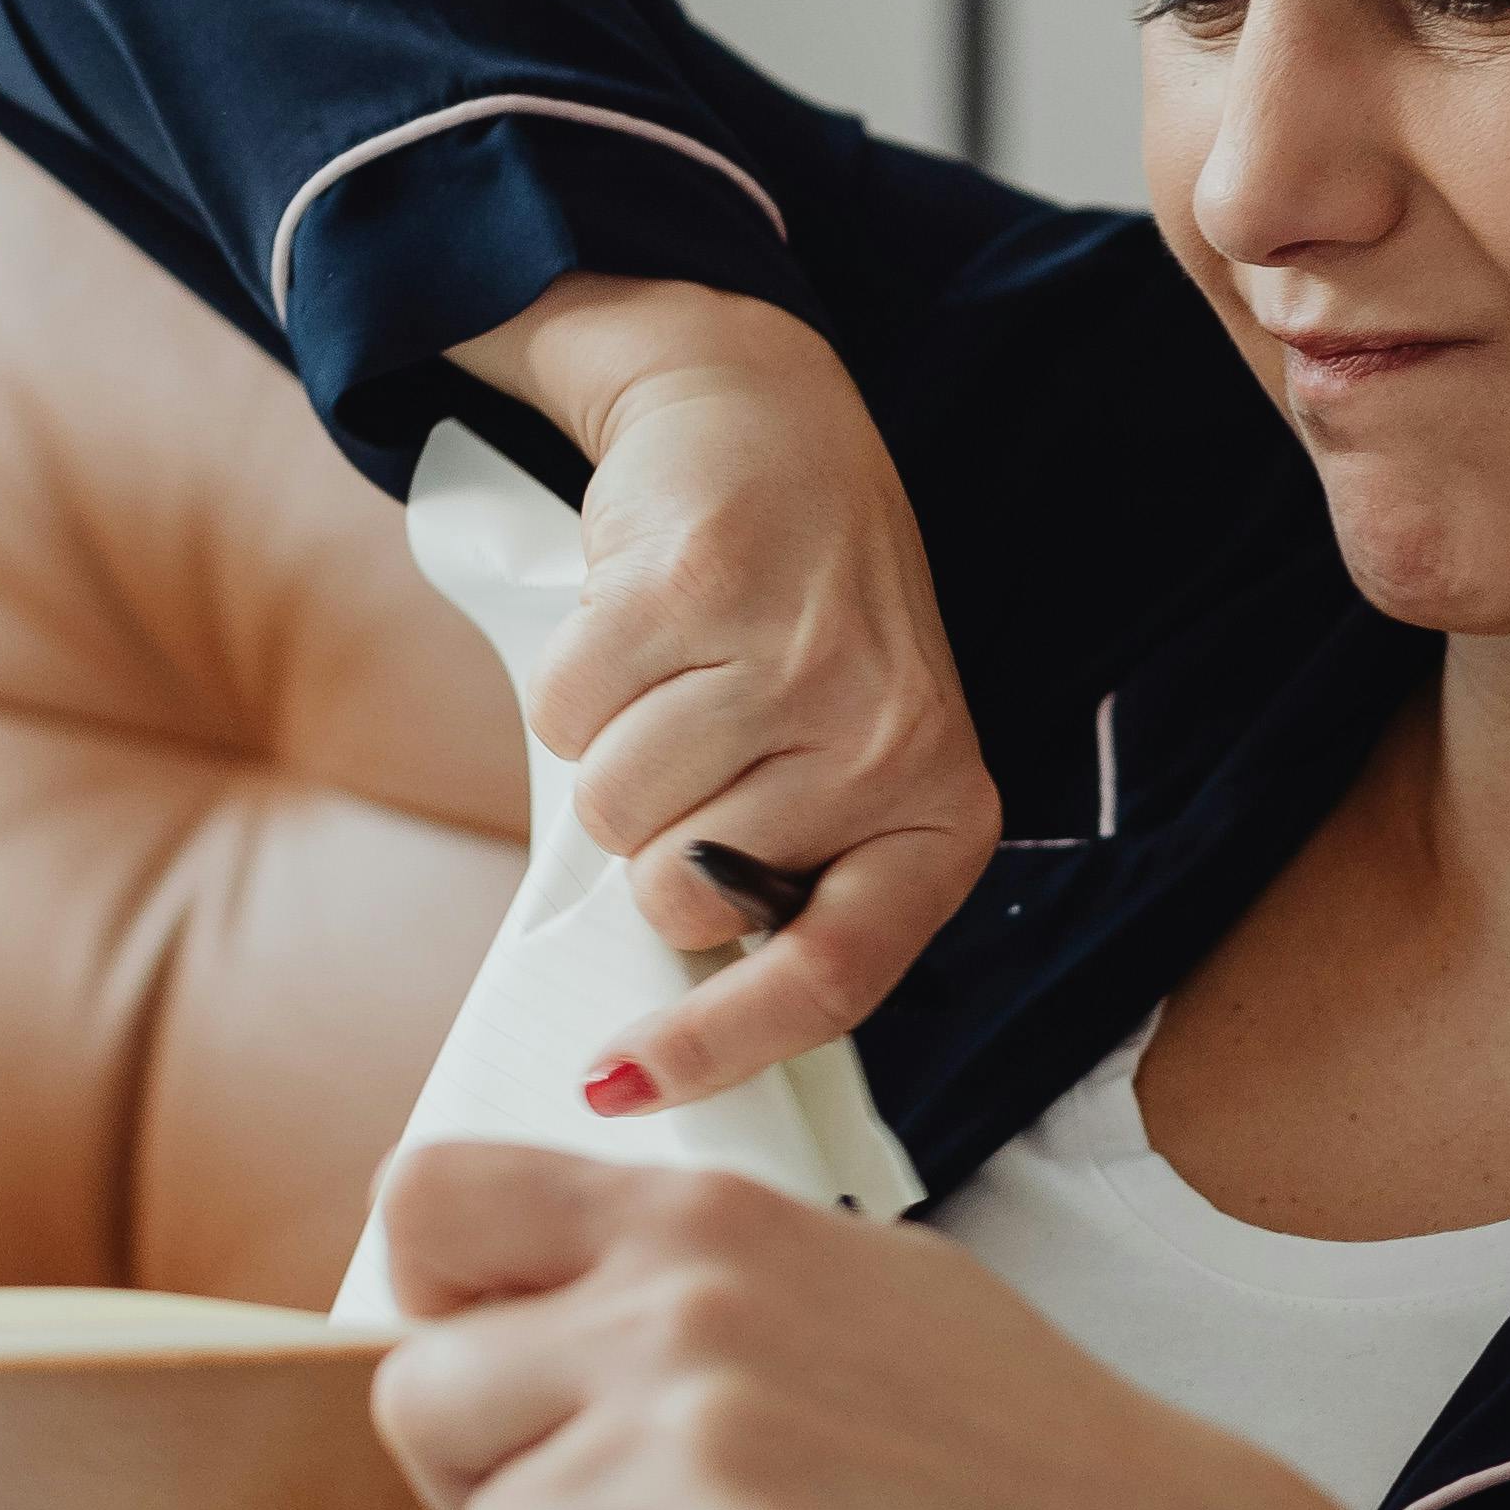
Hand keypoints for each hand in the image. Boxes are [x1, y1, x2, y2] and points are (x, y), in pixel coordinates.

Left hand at [366, 1146, 1509, 1509]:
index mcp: (703, 1219)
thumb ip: (682, 1270)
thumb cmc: (1010, 1436)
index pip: (428, 1201)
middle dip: (490, 1472)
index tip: (497, 1363)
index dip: (433, 1300)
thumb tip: (513, 1297)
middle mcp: (681, 1316)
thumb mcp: (848, 1274)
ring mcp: (698, 1454)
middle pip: (421, 1396)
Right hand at [440, 276, 995, 1109]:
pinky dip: (575, 678)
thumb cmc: (794, 625)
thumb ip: (782, 883)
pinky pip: (568, 714)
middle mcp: (890, 739)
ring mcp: (797, 658)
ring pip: (612, 810)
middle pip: (680, 896)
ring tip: (674, 678)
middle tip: (694, 750)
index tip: (620, 1086)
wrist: (765, 422)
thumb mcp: (836, 766)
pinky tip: (639, 623)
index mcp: (940, 812)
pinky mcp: (698, 583)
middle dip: (652, 839)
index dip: (718, 1046)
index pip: (834, 976)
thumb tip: (655, 1036)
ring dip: (610, 751)